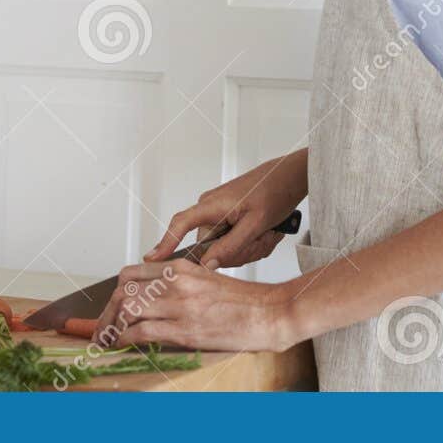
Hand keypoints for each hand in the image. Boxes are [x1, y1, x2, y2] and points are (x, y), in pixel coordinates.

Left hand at [91, 259, 301, 352]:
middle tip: (103, 328)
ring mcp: (180, 305)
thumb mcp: (207, 279)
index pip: (131, 273)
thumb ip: (179, 284)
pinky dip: (126, 340)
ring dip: (112, 327)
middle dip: (107, 312)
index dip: (114, 293)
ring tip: (109, 340)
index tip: (110, 309)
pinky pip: (142, 332)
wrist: (270, 312)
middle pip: (123, 290)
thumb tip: (154, 297)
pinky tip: (123, 345)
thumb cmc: (244, 301)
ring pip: (128, 308)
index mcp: (181, 267)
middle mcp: (176, 281)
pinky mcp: (185, 329)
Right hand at [145, 149, 306, 269]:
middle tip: (260, 241)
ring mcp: (219, 212)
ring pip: (224, 246)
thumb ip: (230, 247)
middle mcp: (210, 208)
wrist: (290, 176)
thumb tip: (207, 265)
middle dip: (236, 252)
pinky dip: (249, 242)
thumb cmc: (274, 191)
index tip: (151, 259)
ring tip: (266, 234)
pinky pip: (232, 240)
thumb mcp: (255, 224)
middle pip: (210, 247)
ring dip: (247, 247)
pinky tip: (264, 233)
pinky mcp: (229, 216)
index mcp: (211, 205)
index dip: (165, 243)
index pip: (180, 225)